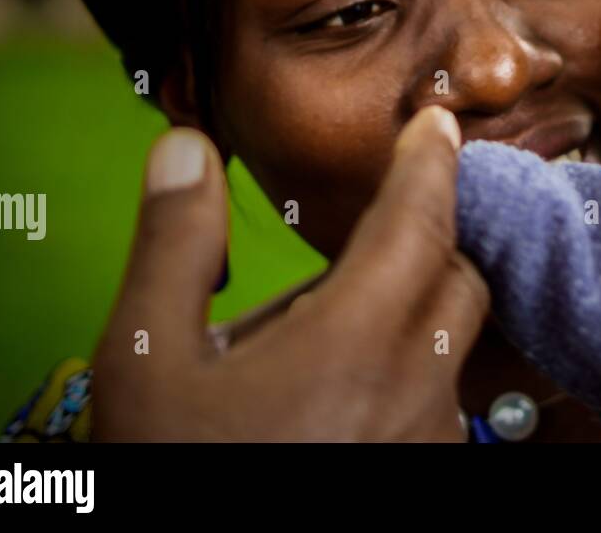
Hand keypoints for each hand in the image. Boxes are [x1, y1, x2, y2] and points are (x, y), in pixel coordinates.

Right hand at [90, 106, 486, 440]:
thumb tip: (186, 150)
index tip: (440, 123)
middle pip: (453, 275)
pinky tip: (339, 400)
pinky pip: (442, 400)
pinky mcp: (431, 477)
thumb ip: (173, 246)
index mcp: (355, 341)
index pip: (420, 220)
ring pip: (449, 342)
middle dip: (422, 239)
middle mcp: (415, 388)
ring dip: (408, 312)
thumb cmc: (175, 474)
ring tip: (320, 340)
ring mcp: (432, 441)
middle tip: (352, 244)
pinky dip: (409, 371)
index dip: (432, 161)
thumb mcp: (147, 362)